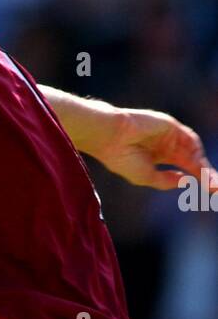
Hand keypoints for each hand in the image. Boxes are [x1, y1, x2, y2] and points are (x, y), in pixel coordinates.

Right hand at [99, 108, 217, 191]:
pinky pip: (189, 139)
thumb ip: (167, 180)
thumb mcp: (146, 177)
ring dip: (203, 166)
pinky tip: (199, 166)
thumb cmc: (123, 158)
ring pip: (193, 151)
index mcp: (157, 158)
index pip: (183, 169)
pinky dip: (196, 152)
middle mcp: (166, 146)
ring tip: (209, 181)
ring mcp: (169, 135)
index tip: (210, 192)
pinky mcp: (171, 126)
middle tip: (216, 189)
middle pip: (192, 161)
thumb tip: (187, 182)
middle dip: (205, 175)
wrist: (111, 138)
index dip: (196, 180)